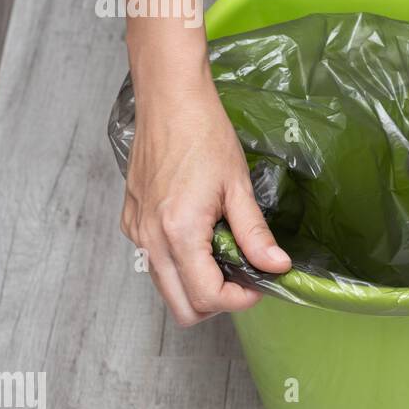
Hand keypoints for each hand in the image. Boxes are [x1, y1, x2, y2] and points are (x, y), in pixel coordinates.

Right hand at [120, 77, 290, 325]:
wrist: (169, 101)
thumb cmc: (203, 134)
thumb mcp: (238, 186)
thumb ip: (255, 234)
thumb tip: (277, 266)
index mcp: (178, 232)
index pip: (207, 296)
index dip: (240, 299)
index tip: (261, 282)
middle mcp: (150, 238)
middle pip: (181, 307)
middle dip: (216, 302)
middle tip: (244, 277)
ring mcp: (136, 231)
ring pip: (165, 287)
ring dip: (197, 284)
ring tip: (225, 253)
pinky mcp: (131, 220)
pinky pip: (154, 261)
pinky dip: (180, 264)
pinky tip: (202, 237)